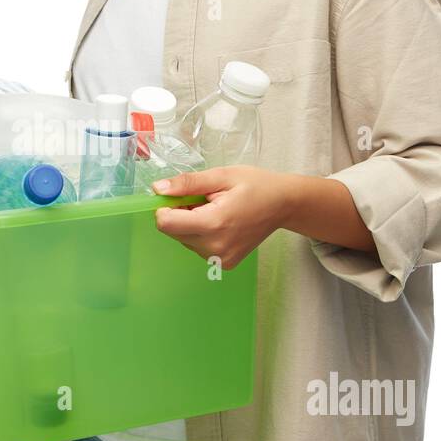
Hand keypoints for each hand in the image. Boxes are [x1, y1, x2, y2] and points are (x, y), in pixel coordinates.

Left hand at [152, 166, 293, 269]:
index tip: (179, 196)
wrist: (283, 205)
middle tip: (204, 200)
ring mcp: (220, 259)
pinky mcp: (224, 264)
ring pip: (183, 240)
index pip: (166, 224)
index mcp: (214, 223)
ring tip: (216, 211)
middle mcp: (215, 247)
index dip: (165, 208)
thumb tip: (157, 188)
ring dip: (191, 224)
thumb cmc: (255, 185)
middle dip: (180, 214)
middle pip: (173, 232)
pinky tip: (221, 223)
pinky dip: (201, 234)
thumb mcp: (221, 176)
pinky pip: (197, 247)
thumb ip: (187, 183)